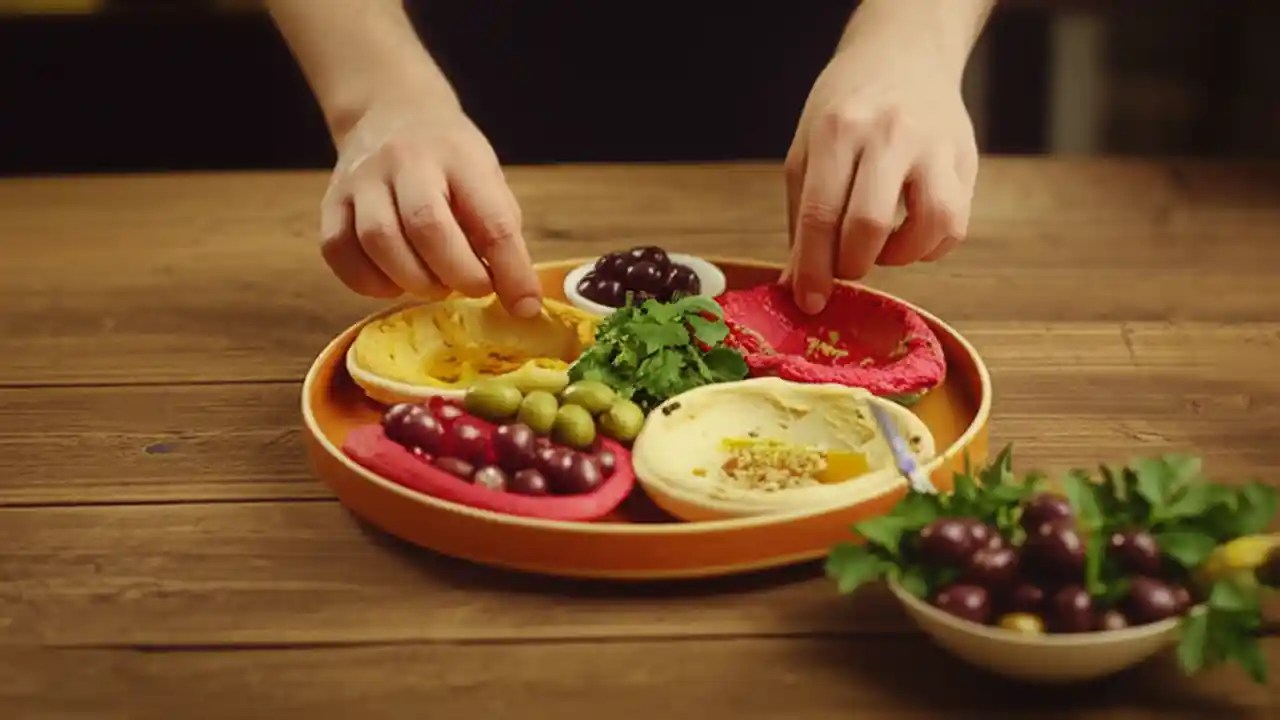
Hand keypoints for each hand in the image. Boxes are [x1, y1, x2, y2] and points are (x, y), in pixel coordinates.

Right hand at [319, 89, 541, 317]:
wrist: (391, 111)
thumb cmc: (449, 159)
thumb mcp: (486, 180)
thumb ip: (498, 232)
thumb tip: (517, 299)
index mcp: (460, 157)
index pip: (490, 219)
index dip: (510, 269)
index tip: (524, 305)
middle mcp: (406, 161)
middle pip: (427, 227)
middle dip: (457, 274)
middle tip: (473, 288)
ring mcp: (362, 179)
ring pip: (379, 240)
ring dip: (412, 281)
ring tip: (435, 286)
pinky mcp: (331, 200)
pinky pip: (339, 250)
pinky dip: (368, 281)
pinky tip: (394, 282)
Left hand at [783, 38, 978, 313]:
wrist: (904, 55)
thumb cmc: (846, 110)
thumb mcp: (809, 151)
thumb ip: (802, 220)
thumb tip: (796, 287)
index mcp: (838, 129)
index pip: (821, 214)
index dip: (814, 269)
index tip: (810, 302)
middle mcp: (890, 133)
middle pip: (870, 224)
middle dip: (853, 265)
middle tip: (845, 267)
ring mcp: (935, 145)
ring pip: (931, 226)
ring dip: (900, 257)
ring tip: (881, 247)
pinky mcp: (967, 158)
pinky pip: (955, 225)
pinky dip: (929, 246)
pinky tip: (910, 234)